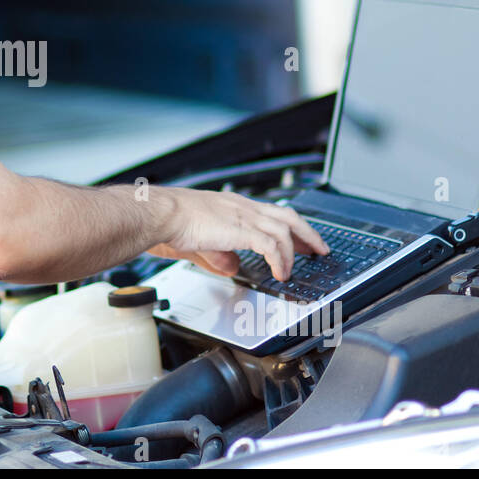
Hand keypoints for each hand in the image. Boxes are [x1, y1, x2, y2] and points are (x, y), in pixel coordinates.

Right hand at [148, 189, 329, 281]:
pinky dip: (281, 260)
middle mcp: (242, 206)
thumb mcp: (200, 240)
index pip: (270, 212)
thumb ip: (219, 254)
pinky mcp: (241, 229)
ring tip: (295, 270)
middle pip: (287, 216)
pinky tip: (280, 273)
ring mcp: (244, 216)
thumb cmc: (170, 222)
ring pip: (284, 230)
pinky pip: (272, 245)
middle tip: (318, 250)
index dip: (288, 227)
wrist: (160, 213)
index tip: (299, 239)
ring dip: (294, 252)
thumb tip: (231, 267)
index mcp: (233, 205)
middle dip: (307, 234)